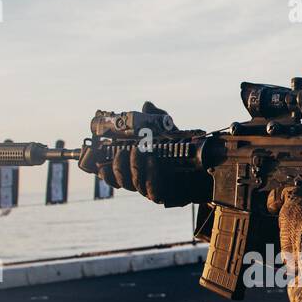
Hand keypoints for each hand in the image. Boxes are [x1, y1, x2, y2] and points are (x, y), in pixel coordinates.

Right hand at [80, 102, 210, 207]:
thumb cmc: (182, 149)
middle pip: (119, 181)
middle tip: (124, 150)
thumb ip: (156, 117)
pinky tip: (152, 161)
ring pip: (133, 185)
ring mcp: (152, 190)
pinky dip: (150, 175)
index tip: (95, 160)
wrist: (206, 167)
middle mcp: (140, 181)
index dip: (101, 169)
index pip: (110, 174)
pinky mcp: (165, 196)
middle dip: (117, 165)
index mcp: (134, 168)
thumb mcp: (168, 129)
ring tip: (139, 152)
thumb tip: (147, 105)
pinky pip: (152, 191)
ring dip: (133, 167)